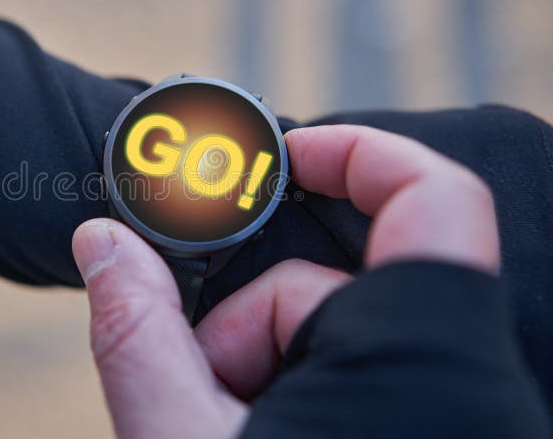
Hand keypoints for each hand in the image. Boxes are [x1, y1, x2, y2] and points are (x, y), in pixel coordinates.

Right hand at [71, 125, 498, 438]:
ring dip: (262, 377)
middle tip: (200, 395)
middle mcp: (461, 391)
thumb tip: (99, 242)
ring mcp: (450, 418)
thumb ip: (135, 333)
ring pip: (336, 343)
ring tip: (221, 437)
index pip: (431, 199)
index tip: (282, 158)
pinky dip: (296, 398)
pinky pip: (356, 378)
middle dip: (247, 327)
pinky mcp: (430, 433)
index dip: (356, 152)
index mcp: (421, 372)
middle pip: (331, 290)